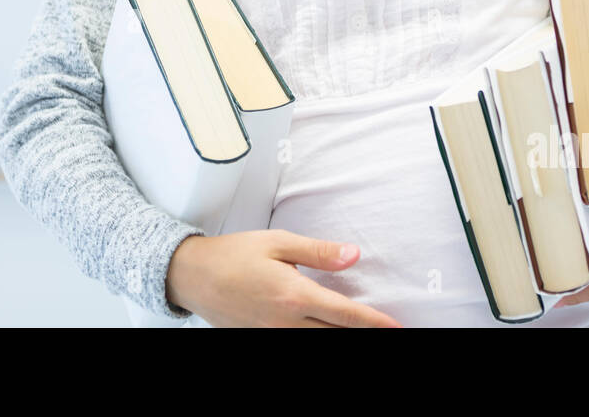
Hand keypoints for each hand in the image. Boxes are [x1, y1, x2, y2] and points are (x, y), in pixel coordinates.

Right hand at [166, 229, 403, 326]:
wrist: (191, 276)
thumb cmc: (233, 255)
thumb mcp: (278, 242)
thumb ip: (318, 252)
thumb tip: (353, 255)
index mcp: (294, 296)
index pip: (346, 315)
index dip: (375, 323)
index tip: (397, 327)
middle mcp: (285, 323)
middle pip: (335, 336)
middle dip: (363, 335)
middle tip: (388, 332)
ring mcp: (272, 337)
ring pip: (316, 346)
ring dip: (339, 338)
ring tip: (360, 332)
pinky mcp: (261, 341)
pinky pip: (294, 345)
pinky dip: (314, 340)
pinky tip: (323, 332)